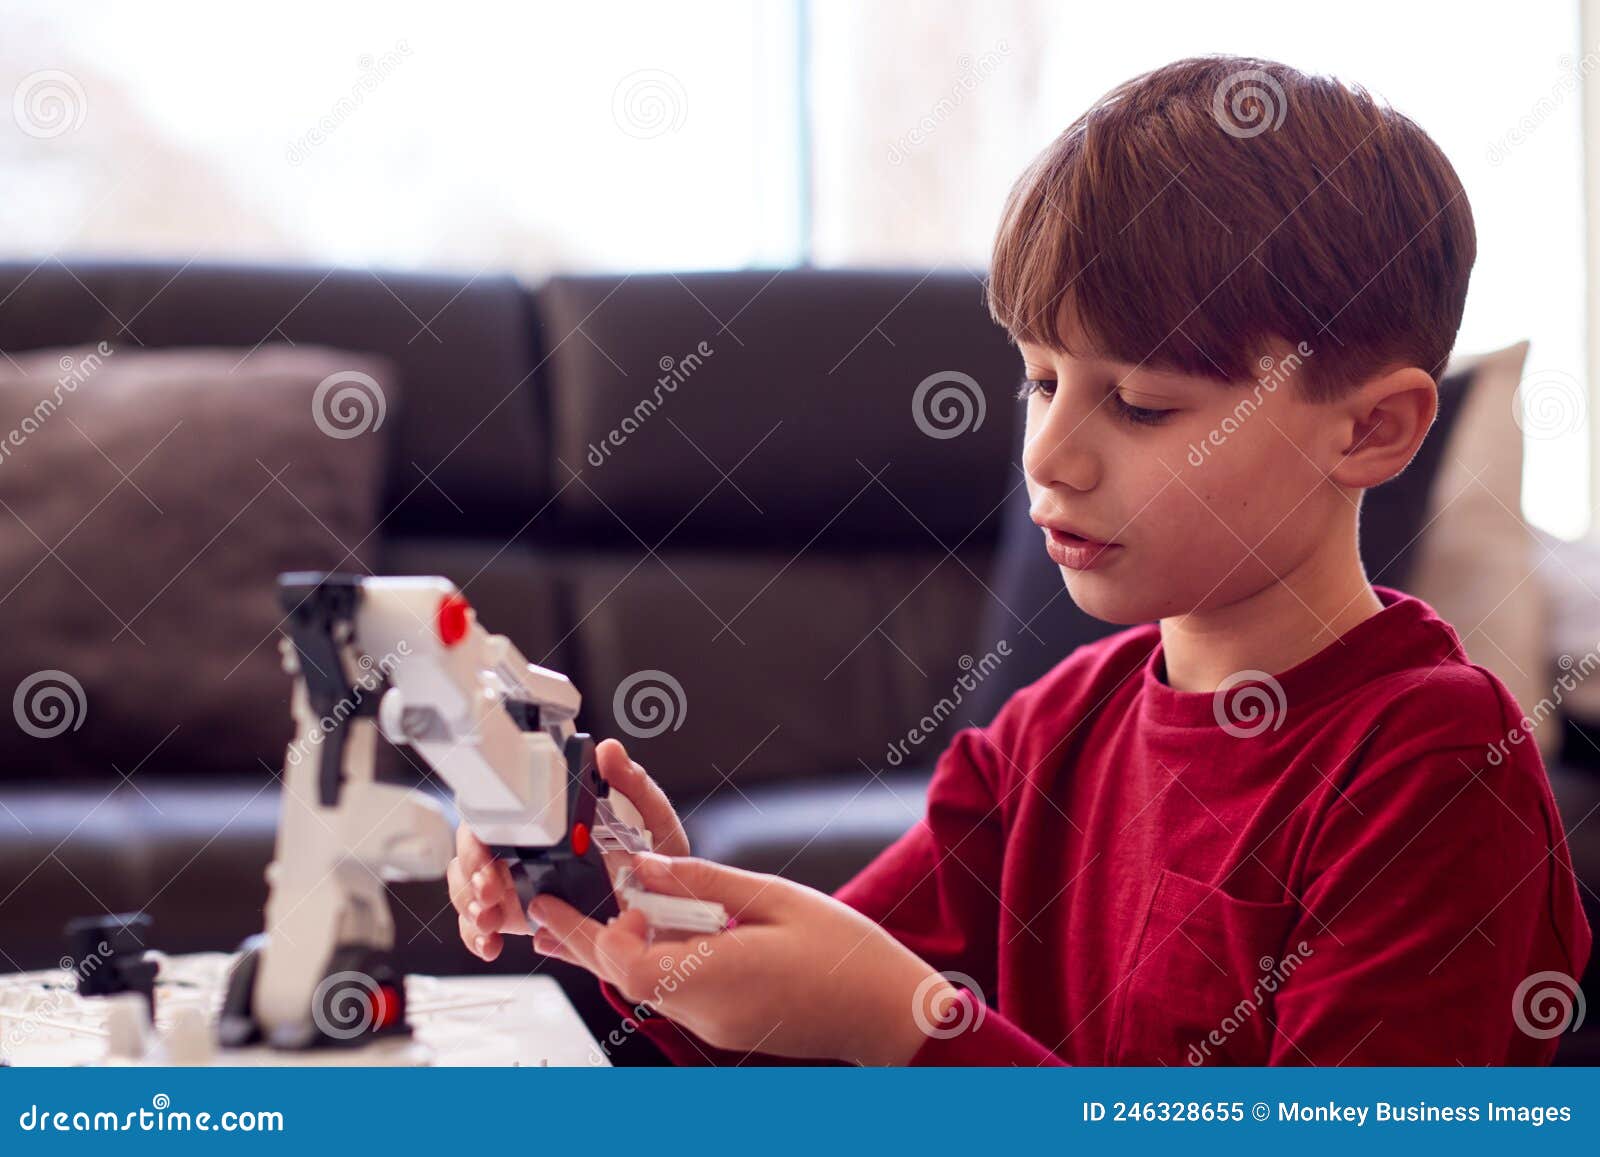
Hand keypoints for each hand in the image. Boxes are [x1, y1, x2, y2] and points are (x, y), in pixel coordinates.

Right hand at [446, 737, 688, 960]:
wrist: (665, 914)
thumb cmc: (654, 864)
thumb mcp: (652, 824)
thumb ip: (634, 786)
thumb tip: (611, 752)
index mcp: (548, 822)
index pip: (498, 814)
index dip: (483, 833)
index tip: (490, 851)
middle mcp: (525, 851)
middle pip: (472, 852)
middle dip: (471, 873)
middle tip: (490, 891)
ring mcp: (518, 885)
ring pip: (469, 890)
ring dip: (470, 905)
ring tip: (489, 919)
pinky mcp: (519, 918)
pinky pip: (481, 928)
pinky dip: (476, 937)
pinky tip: (491, 944)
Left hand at [528, 853, 954, 1065]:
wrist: (889, 1013)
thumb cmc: (846, 956)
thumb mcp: (774, 898)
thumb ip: (702, 881)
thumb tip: (643, 864)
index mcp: (714, 975)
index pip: (623, 961)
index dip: (595, 928)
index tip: (591, 897)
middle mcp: (703, 1009)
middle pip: (620, 977)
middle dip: (579, 941)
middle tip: (542, 909)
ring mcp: (713, 1023)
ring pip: (641, 986)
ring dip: (612, 950)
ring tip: (574, 920)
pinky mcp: (724, 1024)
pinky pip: (671, 992)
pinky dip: (650, 961)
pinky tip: (648, 934)